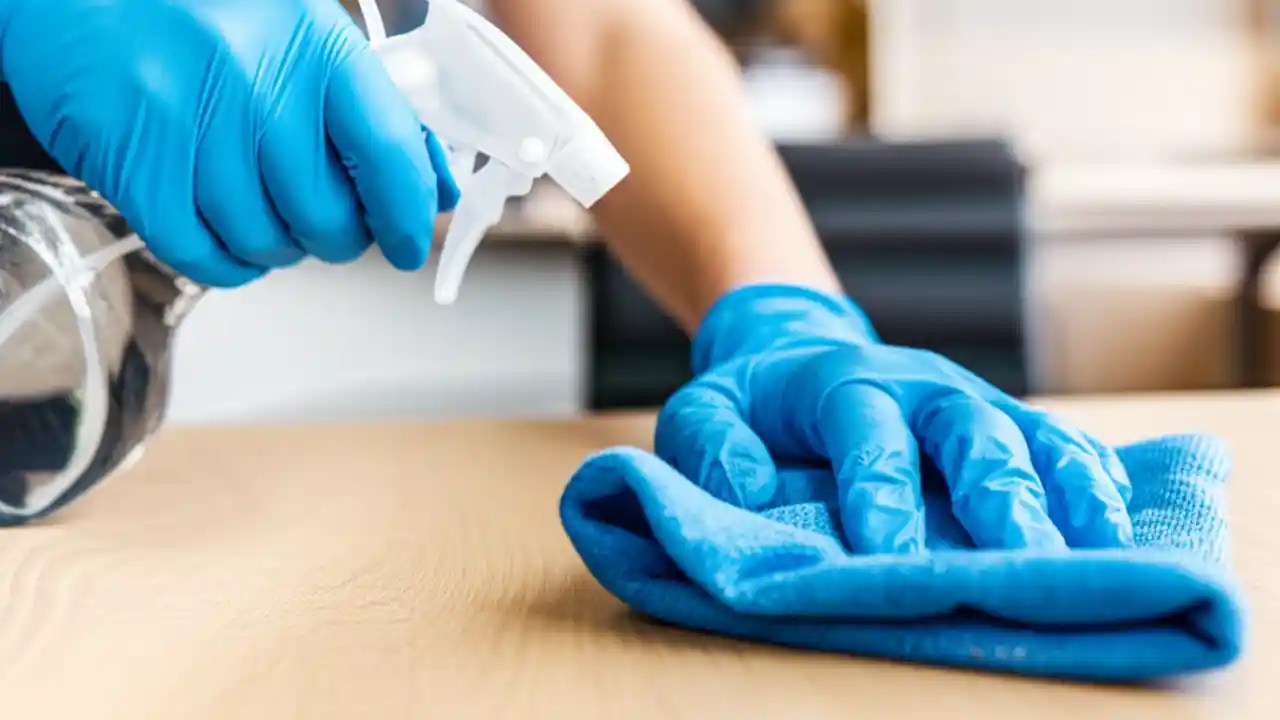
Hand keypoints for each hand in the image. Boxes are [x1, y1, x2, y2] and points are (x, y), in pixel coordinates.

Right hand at [0, 0, 458, 285]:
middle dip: (335, 237)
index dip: (407, 215)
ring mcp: (191, 123)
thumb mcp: (297, 31)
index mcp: (314, 43)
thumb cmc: (197, 11)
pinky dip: (224, 261)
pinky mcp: (135, 163)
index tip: (408, 243)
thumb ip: (370, 107)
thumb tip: (430, 188)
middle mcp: (258, 82)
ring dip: (275, 247)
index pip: (390, 154)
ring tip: (263, 212)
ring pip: (264, 242)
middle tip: (322, 221)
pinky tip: (226, 238)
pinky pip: (200, 253)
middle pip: (327, 217)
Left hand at [656, 285, 1133, 553]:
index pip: (867, 436)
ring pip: (1030, 435)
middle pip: (970, 432)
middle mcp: (919, 385)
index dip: (881, 497)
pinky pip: (1060, 444)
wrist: (798, 354)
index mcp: (842, 382)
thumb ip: (709, 445)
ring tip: (1104, 548)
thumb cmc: (751, 405)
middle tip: (1023, 560)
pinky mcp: (1003, 422)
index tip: (891, 560)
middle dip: (998, 497)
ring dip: (1067, 490)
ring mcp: (970, 401)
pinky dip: (1092, 481)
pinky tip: (1119, 526)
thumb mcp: (702, 413)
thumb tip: (746, 488)